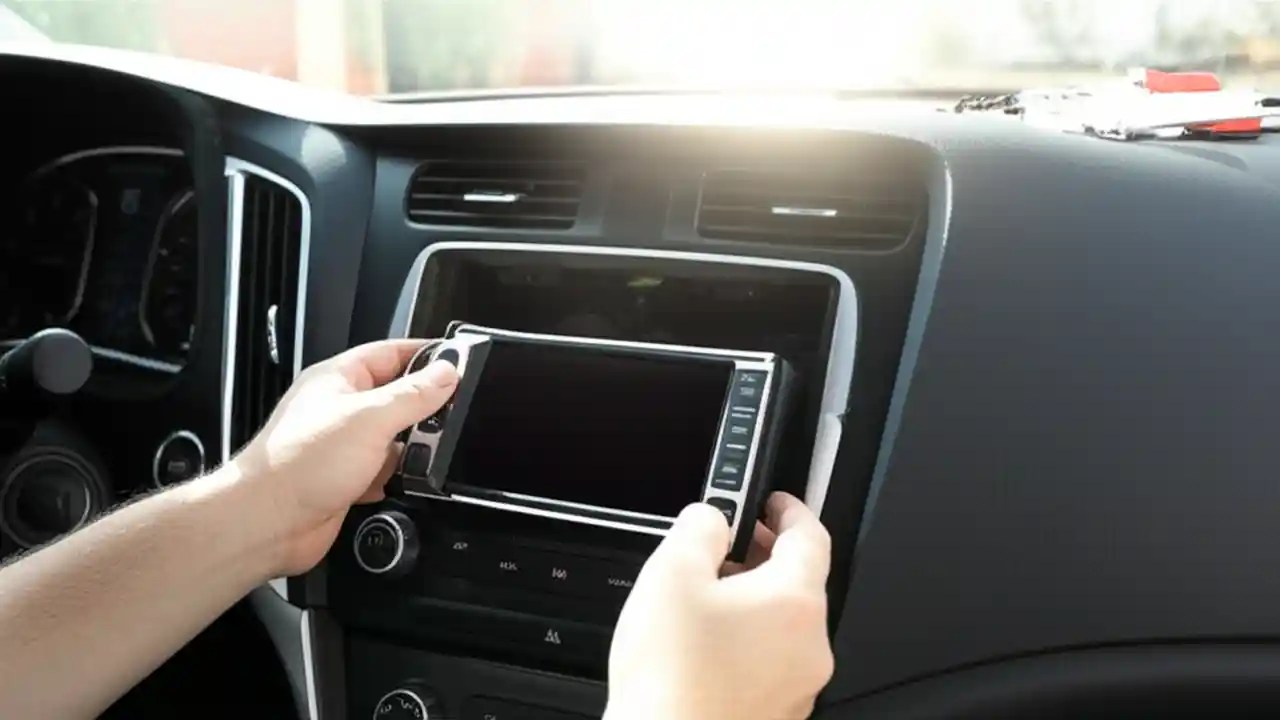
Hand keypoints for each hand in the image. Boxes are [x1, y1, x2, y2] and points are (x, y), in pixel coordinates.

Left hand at [230, 339, 457, 577]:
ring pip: (392, 437)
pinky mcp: (344, 478)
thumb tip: (446, 373)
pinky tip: (402, 481)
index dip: (424, 354)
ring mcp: (341, 445)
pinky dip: (396, 476)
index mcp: (338, 379)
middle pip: (394, 397)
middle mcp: (339, 409)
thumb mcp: (370, 419)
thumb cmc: (300, 464)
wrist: (268, 522)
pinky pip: (382, 470)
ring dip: (410, 447)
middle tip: (451, 414)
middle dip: (422, 408)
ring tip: (427, 454)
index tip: (457, 359)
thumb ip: (412, 395)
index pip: (389, 353)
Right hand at [605, 492, 833, 719]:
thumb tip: (712, 517)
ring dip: (752, 601)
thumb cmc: (671, 678)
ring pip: (783, 624)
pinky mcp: (777, 712)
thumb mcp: (671, 572)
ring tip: (703, 599)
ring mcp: (797, 685)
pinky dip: (747, 641)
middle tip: (727, 544)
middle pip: (797, 582)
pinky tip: (705, 645)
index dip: (790, 510)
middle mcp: (809, 645)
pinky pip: (771, 661)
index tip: (773, 501)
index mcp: (795, 601)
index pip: (811, 536)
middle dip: (762, 556)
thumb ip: (700, 527)